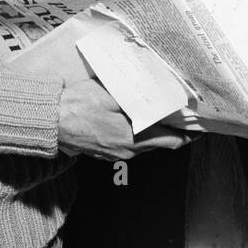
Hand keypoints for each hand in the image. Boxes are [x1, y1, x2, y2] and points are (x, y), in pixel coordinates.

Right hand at [58, 77, 188, 159]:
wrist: (48, 122)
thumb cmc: (77, 105)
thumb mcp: (108, 92)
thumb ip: (134, 95)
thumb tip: (156, 92)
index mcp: (132, 137)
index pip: (170, 140)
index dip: (188, 134)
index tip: (199, 126)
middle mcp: (127, 151)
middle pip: (161, 144)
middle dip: (175, 132)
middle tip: (185, 117)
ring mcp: (115, 154)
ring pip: (146, 146)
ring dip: (157, 133)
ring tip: (164, 115)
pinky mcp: (105, 152)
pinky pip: (131, 146)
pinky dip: (140, 135)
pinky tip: (138, 121)